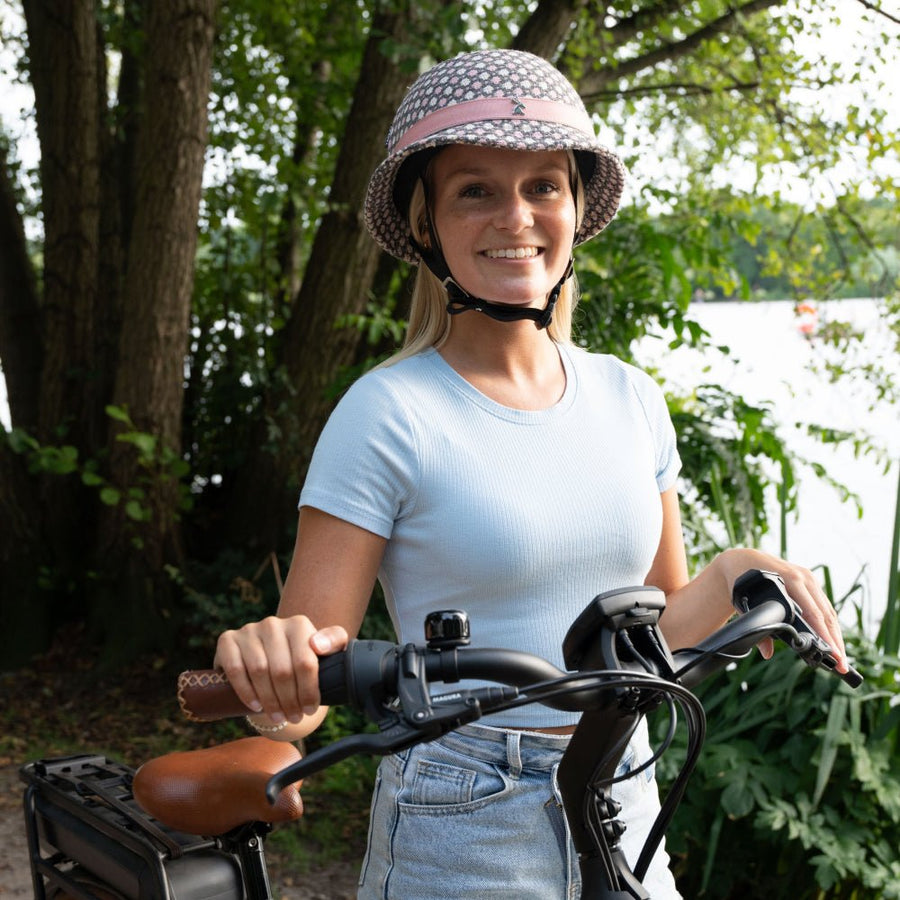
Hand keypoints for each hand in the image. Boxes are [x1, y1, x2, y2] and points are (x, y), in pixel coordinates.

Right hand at [214, 616, 349, 725]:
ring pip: (259, 671)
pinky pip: (235, 669)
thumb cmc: (304, 658)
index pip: (305, 662)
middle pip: (282, 670)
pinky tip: (256, 705)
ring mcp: (249, 630)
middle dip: (289, 700)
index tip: (310, 709)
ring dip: (269, 700)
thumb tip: (318, 645)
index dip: (308, 691)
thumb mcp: (328, 650)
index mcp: (299, 624)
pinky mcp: (228, 640)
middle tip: (294, 718)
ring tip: (278, 716)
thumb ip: (335, 642)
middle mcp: (273, 624)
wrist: (273, 658)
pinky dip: (245, 691)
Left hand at [715, 548, 847, 672]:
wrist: (741, 560)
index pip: (812, 612)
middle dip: (835, 641)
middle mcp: (803, 577)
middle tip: (841, 665)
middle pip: (825, 614)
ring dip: (836, 636)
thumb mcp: (745, 602)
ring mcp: (809, 578)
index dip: (824, 634)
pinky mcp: (810, 582)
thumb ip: (757, 626)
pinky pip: (824, 606)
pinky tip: (833, 641)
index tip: (833, 654)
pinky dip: (830, 625)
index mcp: (788, 579)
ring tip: (840, 659)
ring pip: (828, 611)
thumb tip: (767, 653)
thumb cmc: (742, 583)